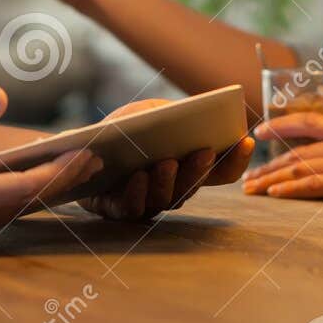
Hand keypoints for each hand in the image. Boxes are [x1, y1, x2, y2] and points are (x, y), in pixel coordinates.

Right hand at [0, 88, 101, 247]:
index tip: (90, 152)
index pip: (29, 188)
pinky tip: (28, 185)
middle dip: (65, 182)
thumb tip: (0, 95)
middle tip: (98, 160)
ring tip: (74, 170)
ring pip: (15, 213)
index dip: (63, 171)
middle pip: (29, 204)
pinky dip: (21, 200)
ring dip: (45, 193)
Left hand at [78, 98, 254, 220]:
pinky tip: (138, 177)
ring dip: (169, 182)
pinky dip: (137, 193)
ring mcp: (147, 202)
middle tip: (204, 151)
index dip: (236, 159)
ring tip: (167, 163)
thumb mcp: (149, 113)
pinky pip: (132, 208)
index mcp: (187, 165)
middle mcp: (172, 188)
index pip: (221, 170)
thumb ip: (172, 115)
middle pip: (195, 186)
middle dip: (200, 169)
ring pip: (166, 200)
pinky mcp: (118, 209)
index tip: (245, 140)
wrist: (78, 146)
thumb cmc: (121, 129)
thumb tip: (196, 116)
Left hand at [241, 112, 322, 203]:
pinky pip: (316, 184)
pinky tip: (274, 194)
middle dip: (270, 164)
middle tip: (248, 176)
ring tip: (251, 189)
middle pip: (299, 151)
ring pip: (301, 167)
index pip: (310, 121)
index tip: (261, 131)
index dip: (283, 124)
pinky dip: (292, 188)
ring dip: (272, 178)